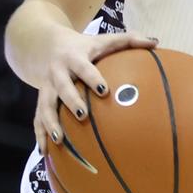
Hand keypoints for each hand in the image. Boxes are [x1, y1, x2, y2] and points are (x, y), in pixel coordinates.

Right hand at [23, 28, 157, 154]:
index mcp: (74, 57)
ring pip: (45, 107)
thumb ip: (128, 40)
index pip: (83, 68)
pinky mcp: (40, 100)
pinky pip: (37, 119)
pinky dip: (40, 135)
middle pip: (62, 88)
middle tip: (83, 116)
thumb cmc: (83, 46)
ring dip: (50, 124)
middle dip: (71, 102)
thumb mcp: (102, 39)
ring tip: (59, 140)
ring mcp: (46, 88)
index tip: (104, 90)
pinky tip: (44, 152)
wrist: (44, 45)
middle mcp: (57, 73)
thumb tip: (155, 43)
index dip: (92, 78)